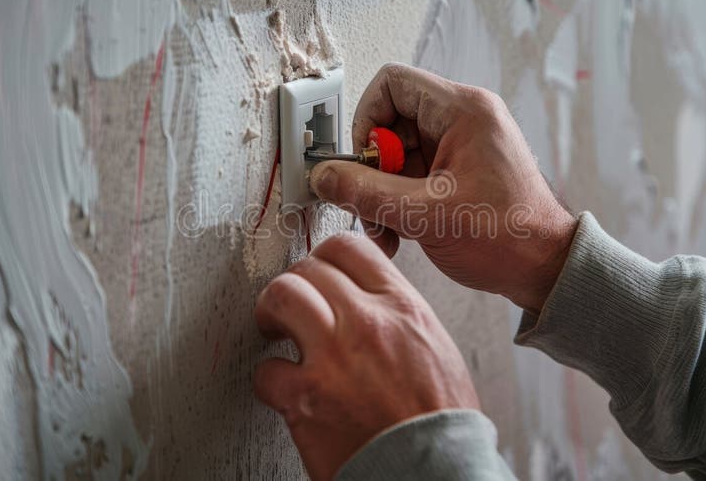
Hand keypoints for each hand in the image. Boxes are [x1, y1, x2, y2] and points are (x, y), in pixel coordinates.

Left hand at [253, 233, 477, 479]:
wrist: (436, 468)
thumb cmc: (440, 418)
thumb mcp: (433, 345)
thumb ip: (396, 313)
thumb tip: (365, 298)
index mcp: (401, 307)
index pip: (348, 247)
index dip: (324, 257)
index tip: (317, 272)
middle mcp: (366, 323)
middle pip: (308, 268)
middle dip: (295, 283)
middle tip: (292, 306)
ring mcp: (332, 358)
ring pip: (281, 296)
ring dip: (271, 311)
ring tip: (276, 329)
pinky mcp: (304, 399)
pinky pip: (265, 370)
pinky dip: (269, 379)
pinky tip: (283, 386)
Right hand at [309, 63, 577, 313]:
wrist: (546, 269)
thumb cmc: (507, 238)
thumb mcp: (424, 215)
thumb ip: (366, 194)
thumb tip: (323, 177)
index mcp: (464, 111)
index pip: (392, 84)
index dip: (365, 121)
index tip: (361, 163)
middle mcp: (464, 119)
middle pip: (390, 123)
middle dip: (372, 170)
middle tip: (370, 207)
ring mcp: (461, 145)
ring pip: (398, 154)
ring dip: (383, 194)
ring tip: (386, 231)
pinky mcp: (459, 170)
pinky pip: (413, 174)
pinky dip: (399, 202)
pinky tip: (400, 234)